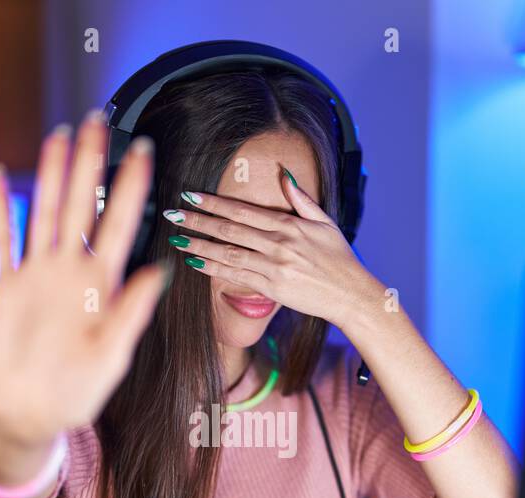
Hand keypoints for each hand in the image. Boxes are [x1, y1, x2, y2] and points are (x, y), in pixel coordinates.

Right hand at [0, 112, 165, 456]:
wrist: (34, 412)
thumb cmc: (79, 390)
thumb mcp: (113, 353)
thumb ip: (133, 311)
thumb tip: (162, 271)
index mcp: (102, 284)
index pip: (120, 223)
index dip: (131, 187)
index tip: (143, 150)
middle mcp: (71, 270)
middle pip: (81, 203)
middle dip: (90, 162)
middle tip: (100, 118)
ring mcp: (38, 273)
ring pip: (44, 211)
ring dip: (49, 173)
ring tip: (59, 134)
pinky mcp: (6, 284)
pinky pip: (1, 238)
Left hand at [167, 174, 386, 330]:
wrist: (351, 295)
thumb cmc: (340, 260)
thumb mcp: (325, 223)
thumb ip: (301, 200)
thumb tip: (283, 174)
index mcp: (289, 225)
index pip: (243, 210)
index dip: (214, 202)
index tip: (191, 195)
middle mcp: (278, 243)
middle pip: (229, 228)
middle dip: (198, 220)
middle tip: (173, 214)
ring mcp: (274, 266)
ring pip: (228, 252)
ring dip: (200, 244)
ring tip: (177, 238)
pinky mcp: (272, 288)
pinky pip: (237, 276)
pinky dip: (214, 268)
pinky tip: (195, 262)